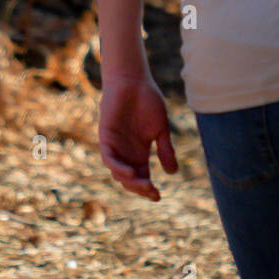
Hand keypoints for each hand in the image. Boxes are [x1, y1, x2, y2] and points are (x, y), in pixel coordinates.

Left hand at [98, 72, 178, 200]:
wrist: (133, 81)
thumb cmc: (147, 101)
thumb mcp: (161, 129)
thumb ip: (165, 150)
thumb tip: (172, 173)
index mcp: (139, 152)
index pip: (142, 176)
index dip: (148, 189)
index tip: (158, 197)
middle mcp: (125, 152)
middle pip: (130, 179)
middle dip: (140, 189)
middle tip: (152, 192)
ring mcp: (115, 146)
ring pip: (117, 172)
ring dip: (130, 182)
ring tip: (144, 184)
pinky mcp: (106, 137)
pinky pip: (109, 158)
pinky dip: (118, 167)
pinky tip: (131, 173)